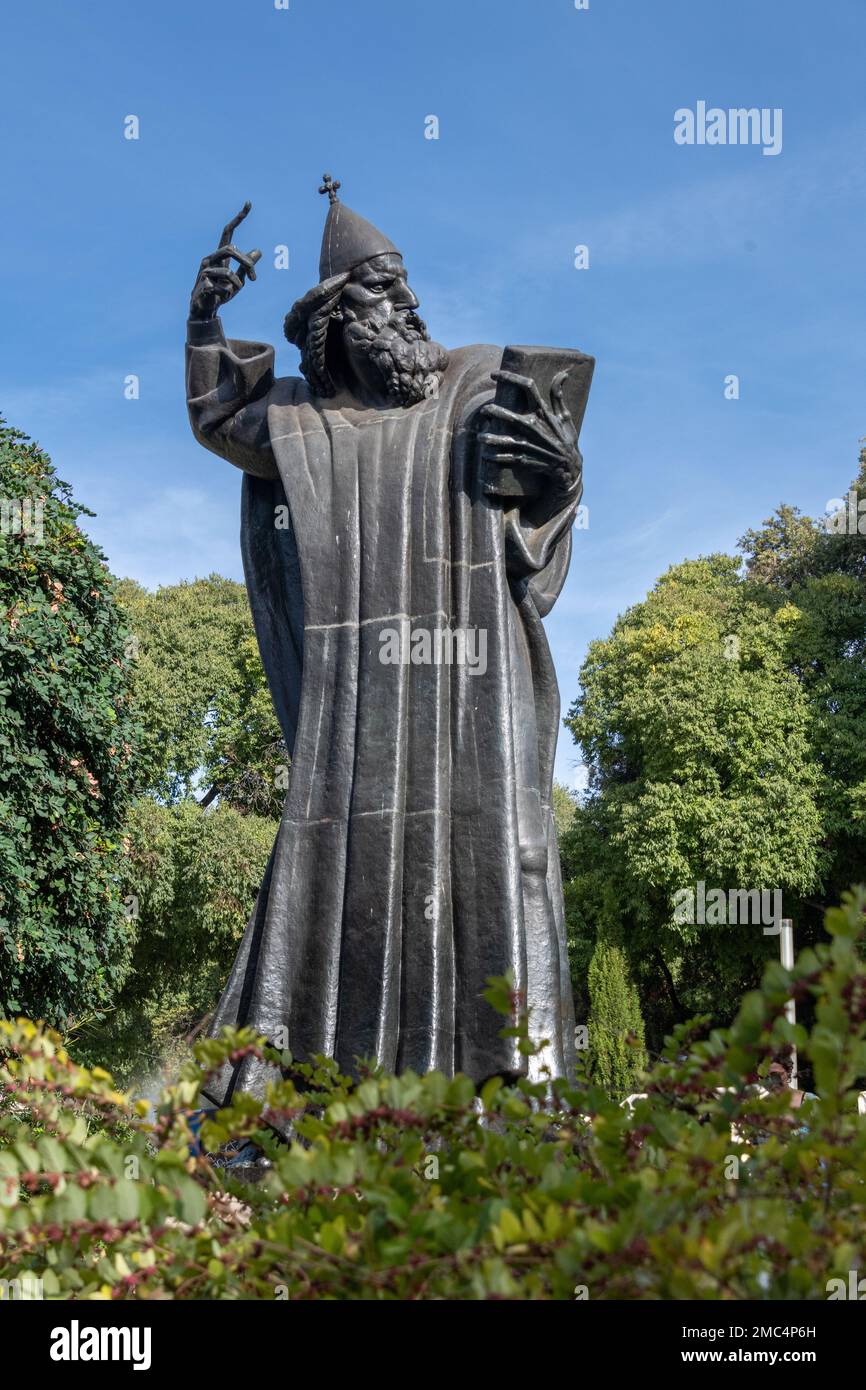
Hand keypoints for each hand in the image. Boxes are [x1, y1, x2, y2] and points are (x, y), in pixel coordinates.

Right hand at [189, 203, 262, 321]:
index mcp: (219, 255)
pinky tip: (219, 296)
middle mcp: (210, 258)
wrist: (205, 309)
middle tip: (254, 278)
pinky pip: (219, 287)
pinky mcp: (201, 284)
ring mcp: (204, 270)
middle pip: (231, 250)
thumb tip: (259, 251)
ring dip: (236, 284)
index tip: (249, 204)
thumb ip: (247, 266)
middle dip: (246, 262)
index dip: (239, 218)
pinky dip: (224, 293)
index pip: (228, 232)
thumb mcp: (238, 279)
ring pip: (227, 272)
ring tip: (232, 291)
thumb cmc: (221, 292)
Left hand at [478, 369, 582, 501]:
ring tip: (480, 437)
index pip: (528, 387)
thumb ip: (558, 396)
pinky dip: (493, 458)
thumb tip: (563, 373)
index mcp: (543, 412)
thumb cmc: (565, 439)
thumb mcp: (565, 416)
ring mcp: (528, 444)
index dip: (510, 377)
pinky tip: (485, 456)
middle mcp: (534, 426)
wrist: (569, 467)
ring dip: (489, 438)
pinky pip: (505, 458)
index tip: (494, 374)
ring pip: (503, 440)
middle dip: (492, 411)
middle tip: (484, 411)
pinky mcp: (524, 459)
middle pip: (509, 415)